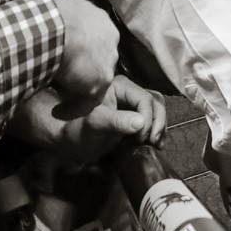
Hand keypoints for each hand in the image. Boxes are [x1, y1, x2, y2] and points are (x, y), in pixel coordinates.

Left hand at [8, 77, 165, 167]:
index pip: (144, 99)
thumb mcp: (95, 125)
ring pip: (157, 110)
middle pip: (155, 102)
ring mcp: (133, 104)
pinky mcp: (135, 117)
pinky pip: (153, 120)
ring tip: (154, 144)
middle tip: (151, 141)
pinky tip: (154, 144)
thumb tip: (141, 122)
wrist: (71, 142)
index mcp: (119, 87)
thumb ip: (116, 121)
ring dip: (160, 127)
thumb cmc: (77, 130)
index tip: (141, 138)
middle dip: (157, 122)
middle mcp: (129, 92)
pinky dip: (157, 131)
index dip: (147, 118)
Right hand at [49, 0, 122, 118]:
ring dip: (79, 87)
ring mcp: (108, 61)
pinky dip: (74, 107)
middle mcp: (110, 39)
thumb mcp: (56, 6)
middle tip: (64, 77)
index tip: (67, 58)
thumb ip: (62, 14)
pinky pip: (89, 101)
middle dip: (84, 68)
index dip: (81, 50)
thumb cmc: (44, 13)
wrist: (49, 26)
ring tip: (59, 95)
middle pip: (99, 58)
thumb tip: (50, 15)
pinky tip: (59, 112)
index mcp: (99, 19)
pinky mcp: (100, 81)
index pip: (95, 38)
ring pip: (95, 79)